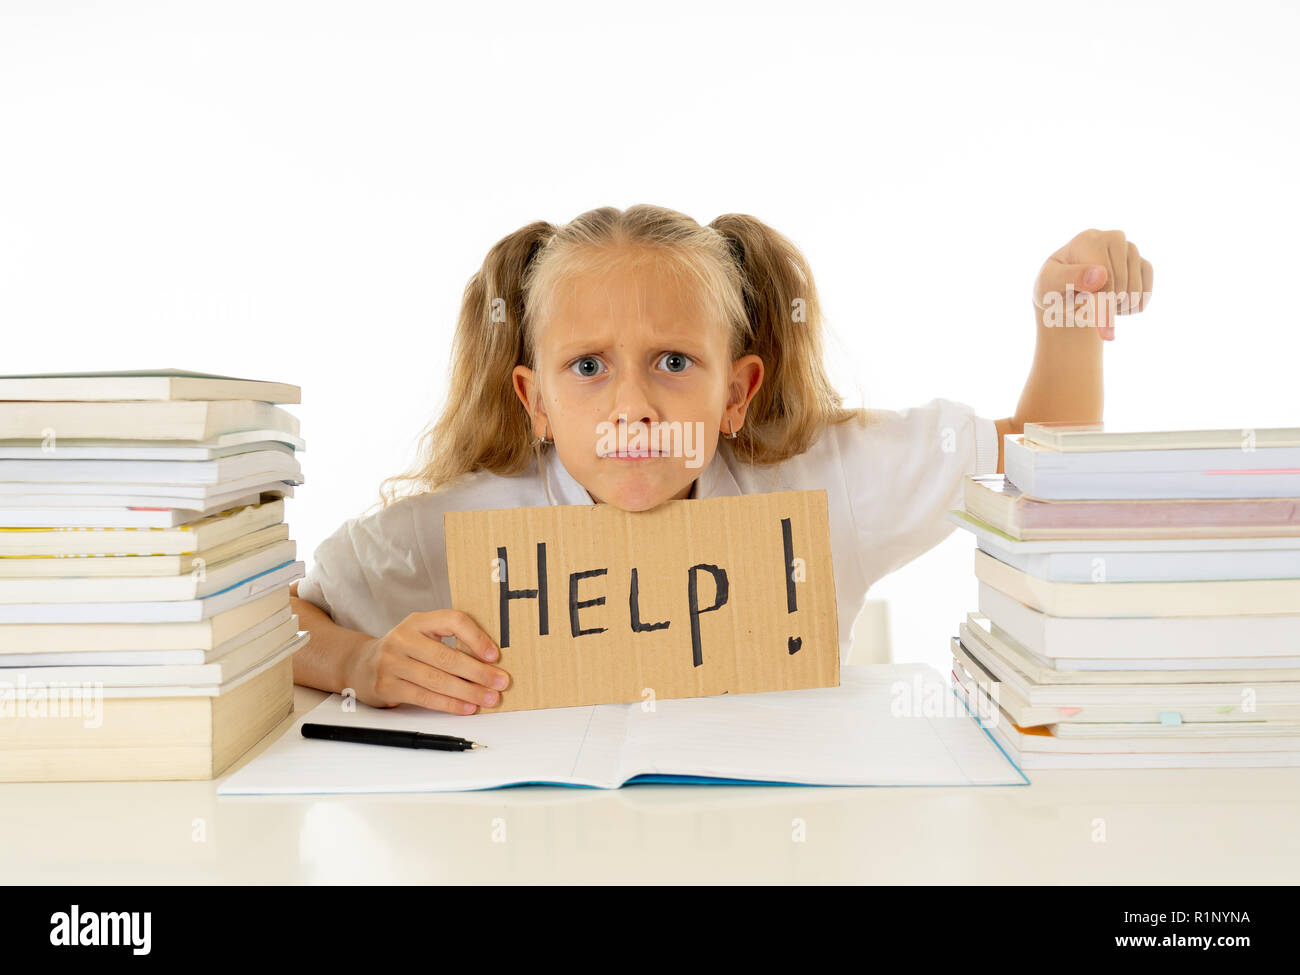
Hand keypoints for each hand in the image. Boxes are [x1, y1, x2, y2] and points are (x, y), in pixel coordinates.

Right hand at [344, 610, 509, 713]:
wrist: (361, 664)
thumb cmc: (404, 650)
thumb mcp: (423, 635)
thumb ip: (450, 641)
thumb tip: (490, 662)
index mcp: (419, 621)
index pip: (453, 620)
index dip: (476, 637)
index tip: (495, 655)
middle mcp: (403, 638)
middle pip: (447, 656)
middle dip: (478, 672)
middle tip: (501, 682)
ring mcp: (392, 662)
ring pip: (437, 679)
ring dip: (468, 691)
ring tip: (488, 698)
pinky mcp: (387, 685)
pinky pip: (424, 697)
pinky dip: (449, 704)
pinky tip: (466, 707)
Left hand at [1033, 229, 1152, 340]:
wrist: (1064, 291)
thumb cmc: (1054, 286)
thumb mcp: (1050, 284)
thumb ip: (1070, 278)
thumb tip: (1101, 274)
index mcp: (1089, 239)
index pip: (1105, 278)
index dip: (1099, 304)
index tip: (1093, 323)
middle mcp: (1114, 238)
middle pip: (1122, 286)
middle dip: (1106, 306)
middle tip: (1087, 308)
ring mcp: (1130, 251)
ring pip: (1136, 291)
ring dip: (1118, 309)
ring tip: (1097, 306)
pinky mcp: (1142, 264)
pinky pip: (1146, 293)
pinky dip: (1134, 307)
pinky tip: (1115, 307)